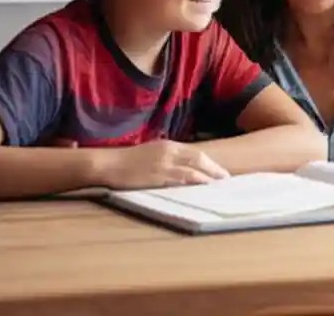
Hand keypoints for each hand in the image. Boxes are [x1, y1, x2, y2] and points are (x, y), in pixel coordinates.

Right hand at [94, 140, 229, 189]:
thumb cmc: (126, 161)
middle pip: (199, 159)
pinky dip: (194, 183)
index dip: (210, 162)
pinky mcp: (158, 176)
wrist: (108, 164)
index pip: (195, 153)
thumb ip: (166, 157)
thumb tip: (181, 166)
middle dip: (214, 169)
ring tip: (218, 186)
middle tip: (226, 179)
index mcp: (168, 145)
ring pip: (193, 170)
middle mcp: (169, 152)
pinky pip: (181, 179)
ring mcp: (164, 164)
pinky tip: (202, 188)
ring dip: (208, 178)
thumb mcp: (150, 153)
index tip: (220, 171)